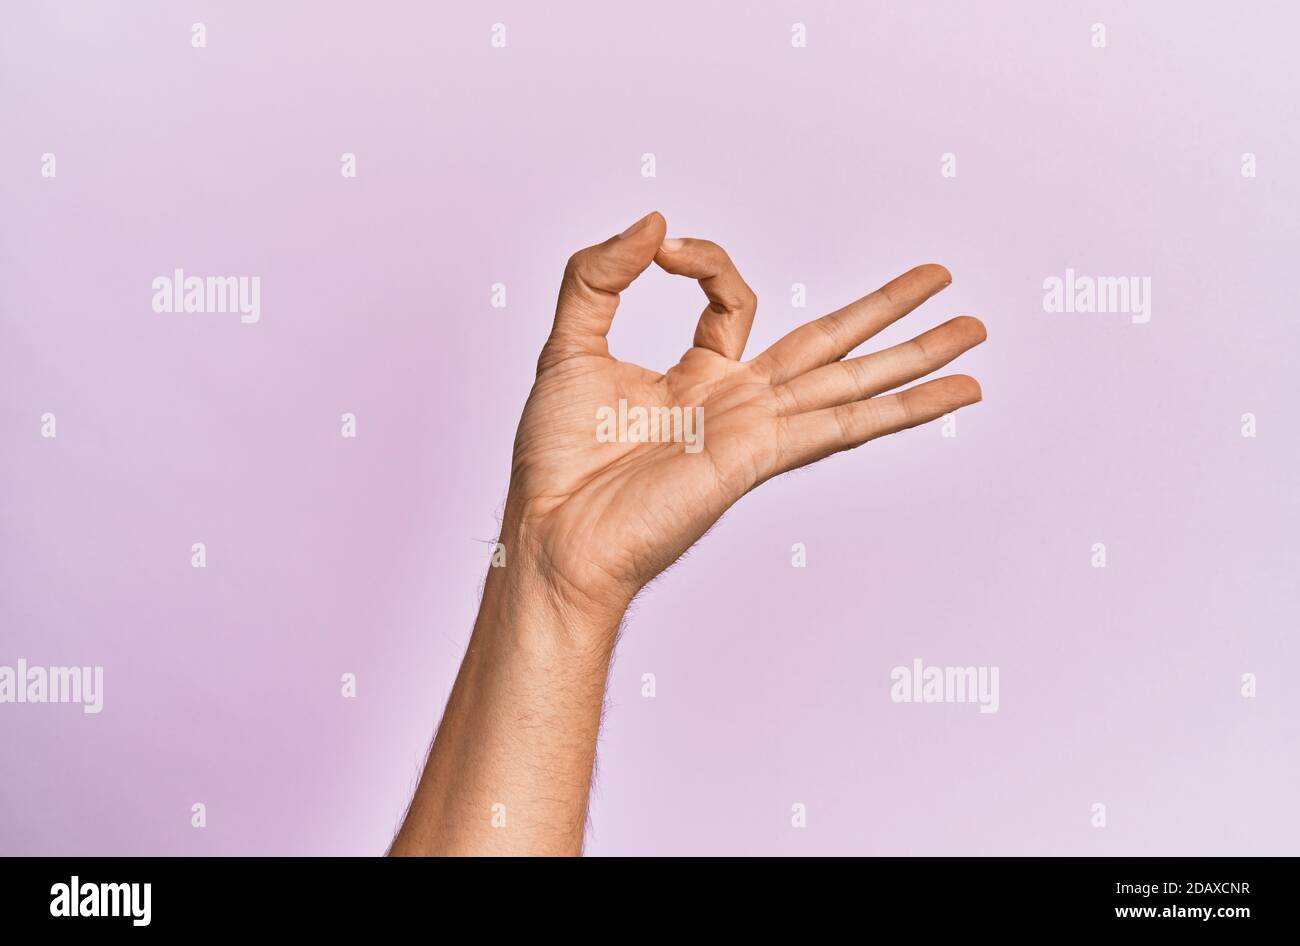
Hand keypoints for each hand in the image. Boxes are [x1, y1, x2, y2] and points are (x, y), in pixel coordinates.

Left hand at [501, 211, 985, 623]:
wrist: (553, 534)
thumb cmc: (555, 460)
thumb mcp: (568, 344)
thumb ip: (601, 275)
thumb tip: (657, 223)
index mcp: (696, 375)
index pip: (733, 297)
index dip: (706, 259)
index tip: (665, 249)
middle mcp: (738, 403)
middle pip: (830, 342)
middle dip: (887, 310)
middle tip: (941, 278)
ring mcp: (757, 432)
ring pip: (855, 382)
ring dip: (918, 356)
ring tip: (975, 331)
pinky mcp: (762, 456)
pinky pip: (847, 424)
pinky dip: (908, 409)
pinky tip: (955, 396)